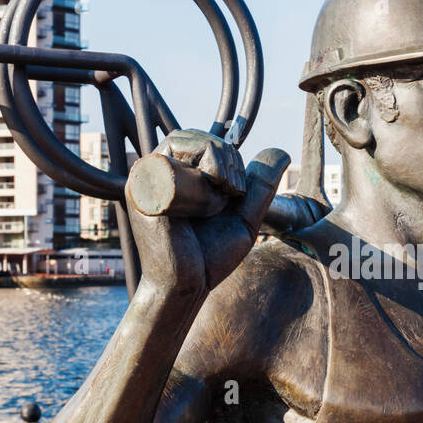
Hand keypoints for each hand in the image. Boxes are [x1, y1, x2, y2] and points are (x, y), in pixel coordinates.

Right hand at [126, 129, 289, 297]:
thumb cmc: (209, 255)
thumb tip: (282, 151)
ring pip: (183, 141)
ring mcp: (145, 181)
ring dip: (215, 163)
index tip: (238, 188)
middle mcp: (157, 174)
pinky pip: (168, 161)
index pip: (202, 140)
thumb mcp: (244, 214)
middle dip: (225, 156)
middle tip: (233, 192)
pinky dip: (198, 175)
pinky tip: (210, 201)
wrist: (188, 286)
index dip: (228, 154)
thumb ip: (260, 184)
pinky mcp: (140, 192)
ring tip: (220, 198)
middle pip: (193, 135)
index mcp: (177, 176)